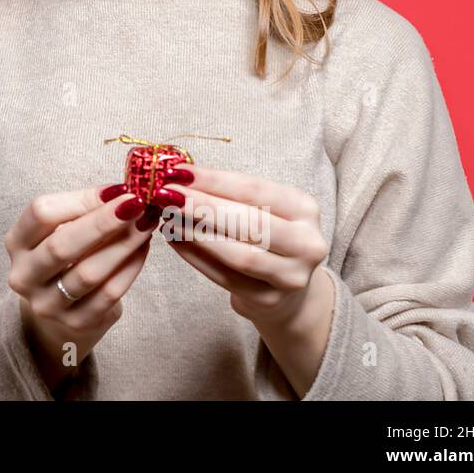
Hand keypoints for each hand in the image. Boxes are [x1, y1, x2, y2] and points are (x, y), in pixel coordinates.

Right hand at [4, 184, 158, 392]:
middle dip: (103, 223)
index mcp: (17, 243)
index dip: (80, 199)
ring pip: (88, 273)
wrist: (60, 306)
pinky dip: (130, 268)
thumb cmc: (65, 255)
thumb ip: (84, 208)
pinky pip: (108, 295)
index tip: (117, 189)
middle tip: (137, 204)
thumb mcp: (62, 228)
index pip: (41, 214)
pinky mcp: (76, 323)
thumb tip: (121, 191)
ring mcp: (48, 304)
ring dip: (123, 245)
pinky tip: (143, 249)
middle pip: (61, 246)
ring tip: (146, 224)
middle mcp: (24, 276)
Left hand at [156, 162, 335, 394]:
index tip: (178, 171)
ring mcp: (291, 277)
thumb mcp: (261, 208)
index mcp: (305, 209)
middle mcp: (307, 244)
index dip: (213, 180)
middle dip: (202, 206)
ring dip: (197, 234)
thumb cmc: (267, 235)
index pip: (254, 189)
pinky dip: (196, 258)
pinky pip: (226, 278)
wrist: (288, 288)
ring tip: (168, 218)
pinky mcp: (269, 301)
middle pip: (248, 223)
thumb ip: (227, 194)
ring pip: (239, 255)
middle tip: (166, 195)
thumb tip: (179, 175)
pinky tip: (175, 241)